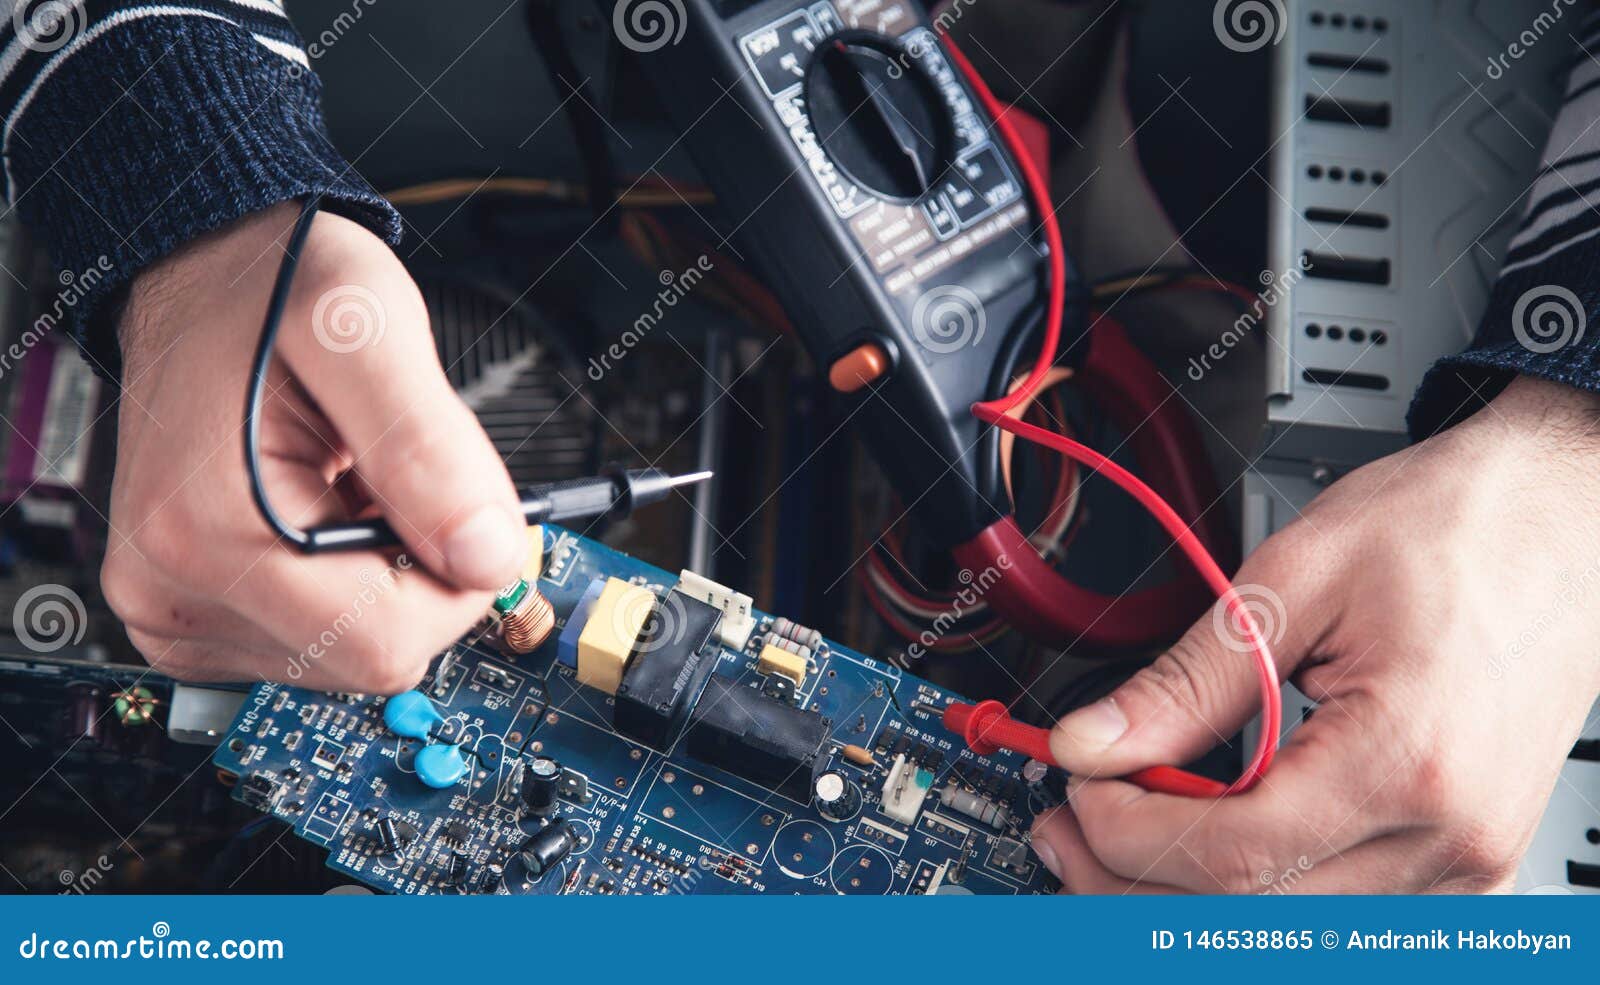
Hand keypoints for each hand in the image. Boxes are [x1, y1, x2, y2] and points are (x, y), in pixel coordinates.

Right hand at [101, 202, 527, 692]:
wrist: (206, 269)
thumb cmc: (275, 284)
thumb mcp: (371, 333)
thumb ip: (436, 452)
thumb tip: (491, 559)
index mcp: (208, 530)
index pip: (388, 642)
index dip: (456, 581)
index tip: (457, 508)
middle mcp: (170, 585)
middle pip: (369, 659)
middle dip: (418, 575)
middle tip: (391, 479)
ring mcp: (169, 603)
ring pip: (344, 656)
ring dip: (381, 576)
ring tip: (349, 484)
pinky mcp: (183, 608)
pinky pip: (306, 642)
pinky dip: (344, 586)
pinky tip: (325, 511)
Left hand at [1031, 376, 1599, 892]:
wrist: (1564, 516)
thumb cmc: (1459, 528)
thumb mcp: (1295, 579)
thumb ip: (1184, 682)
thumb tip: (1092, 742)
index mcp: (1408, 763)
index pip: (1230, 855)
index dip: (1128, 834)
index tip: (1072, 790)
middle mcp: (1447, 839)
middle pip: (1250, 914)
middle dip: (1132, 878)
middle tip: (1064, 827)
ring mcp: (1461, 861)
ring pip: (1286, 924)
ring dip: (1182, 892)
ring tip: (1115, 830)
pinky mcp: (1458, 858)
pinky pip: (1332, 905)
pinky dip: (1251, 883)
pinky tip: (1198, 838)